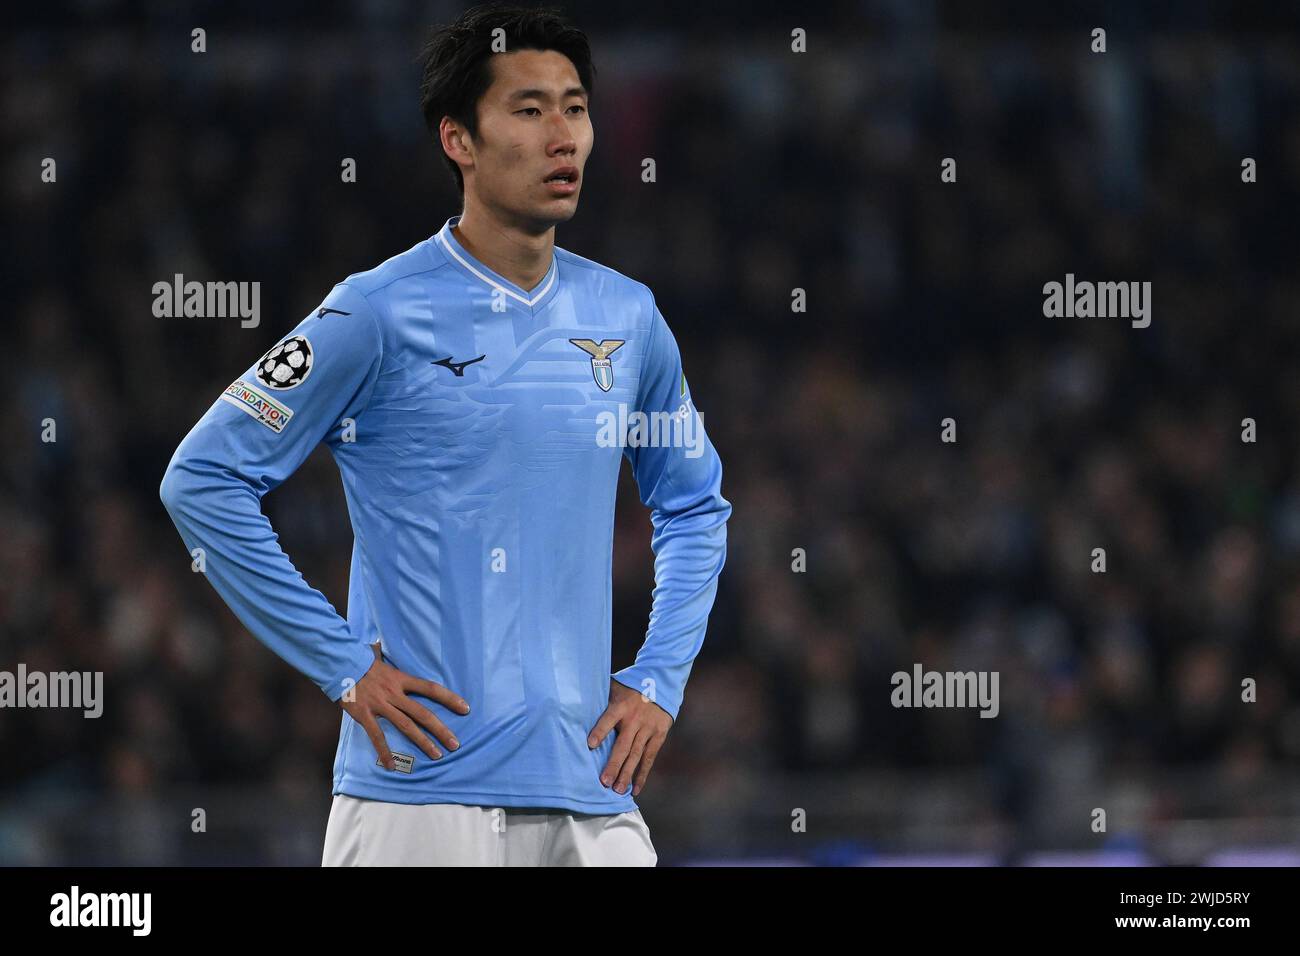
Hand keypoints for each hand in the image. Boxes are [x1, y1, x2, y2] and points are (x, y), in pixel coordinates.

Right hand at [341, 643, 469, 768]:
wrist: (337, 664)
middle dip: (441, 729)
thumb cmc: (358, 660)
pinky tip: (391, 765)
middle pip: (423, 713)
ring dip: (423, 742)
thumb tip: (380, 643)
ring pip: (406, 726)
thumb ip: (383, 654)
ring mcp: (380, 705)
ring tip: (436, 755)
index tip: (465, 708)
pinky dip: (384, 751)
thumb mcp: (377, 656)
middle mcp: (394, 693)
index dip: (449, 698)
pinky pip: (377, 736)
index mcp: (401, 679)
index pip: (431, 688)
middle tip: (456, 744)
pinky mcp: (365, 715)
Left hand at [587, 679, 672, 796]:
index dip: (600, 731)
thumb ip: (599, 696)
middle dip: (614, 764)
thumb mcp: (614, 686)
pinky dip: (642, 774)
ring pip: (636, 755)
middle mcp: (635, 719)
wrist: (660, 683)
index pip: (608, 719)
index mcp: (621, 705)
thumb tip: (571, 698)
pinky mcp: (658, 735)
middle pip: (623, 745)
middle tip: (604, 782)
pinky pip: (649, 758)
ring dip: (626, 774)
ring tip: (617, 790)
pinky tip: (634, 789)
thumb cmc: (629, 687)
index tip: (590, 745)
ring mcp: (648, 728)